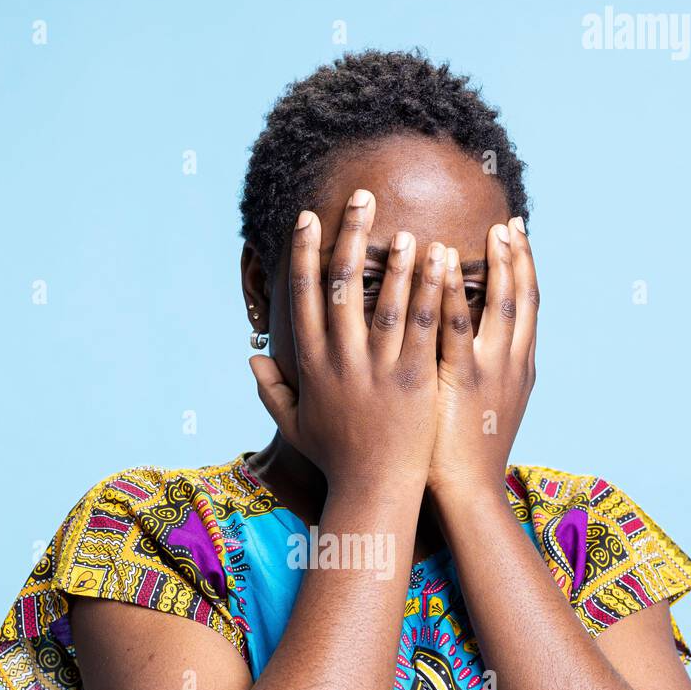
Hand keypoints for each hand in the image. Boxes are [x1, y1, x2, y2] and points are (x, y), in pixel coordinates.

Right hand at [249, 189, 446, 495]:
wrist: (374, 492)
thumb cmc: (338, 460)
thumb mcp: (295, 426)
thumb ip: (271, 390)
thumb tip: (251, 357)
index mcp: (313, 365)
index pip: (305, 296)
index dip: (305, 253)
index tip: (309, 219)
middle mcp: (341, 360)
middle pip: (340, 286)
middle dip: (348, 236)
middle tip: (360, 197)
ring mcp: (377, 369)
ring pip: (383, 301)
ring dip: (393, 259)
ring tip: (403, 226)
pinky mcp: (413, 379)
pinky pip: (422, 325)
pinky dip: (428, 289)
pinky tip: (439, 260)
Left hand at [428, 216, 537, 500]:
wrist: (467, 493)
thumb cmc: (466, 454)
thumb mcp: (486, 406)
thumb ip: (485, 371)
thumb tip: (477, 345)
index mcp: (520, 368)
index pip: (527, 307)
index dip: (525, 269)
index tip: (518, 235)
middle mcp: (512, 364)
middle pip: (522, 298)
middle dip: (519, 258)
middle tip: (510, 223)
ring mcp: (490, 371)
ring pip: (499, 305)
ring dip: (496, 265)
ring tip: (490, 232)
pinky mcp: (462, 380)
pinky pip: (456, 326)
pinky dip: (451, 291)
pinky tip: (441, 264)